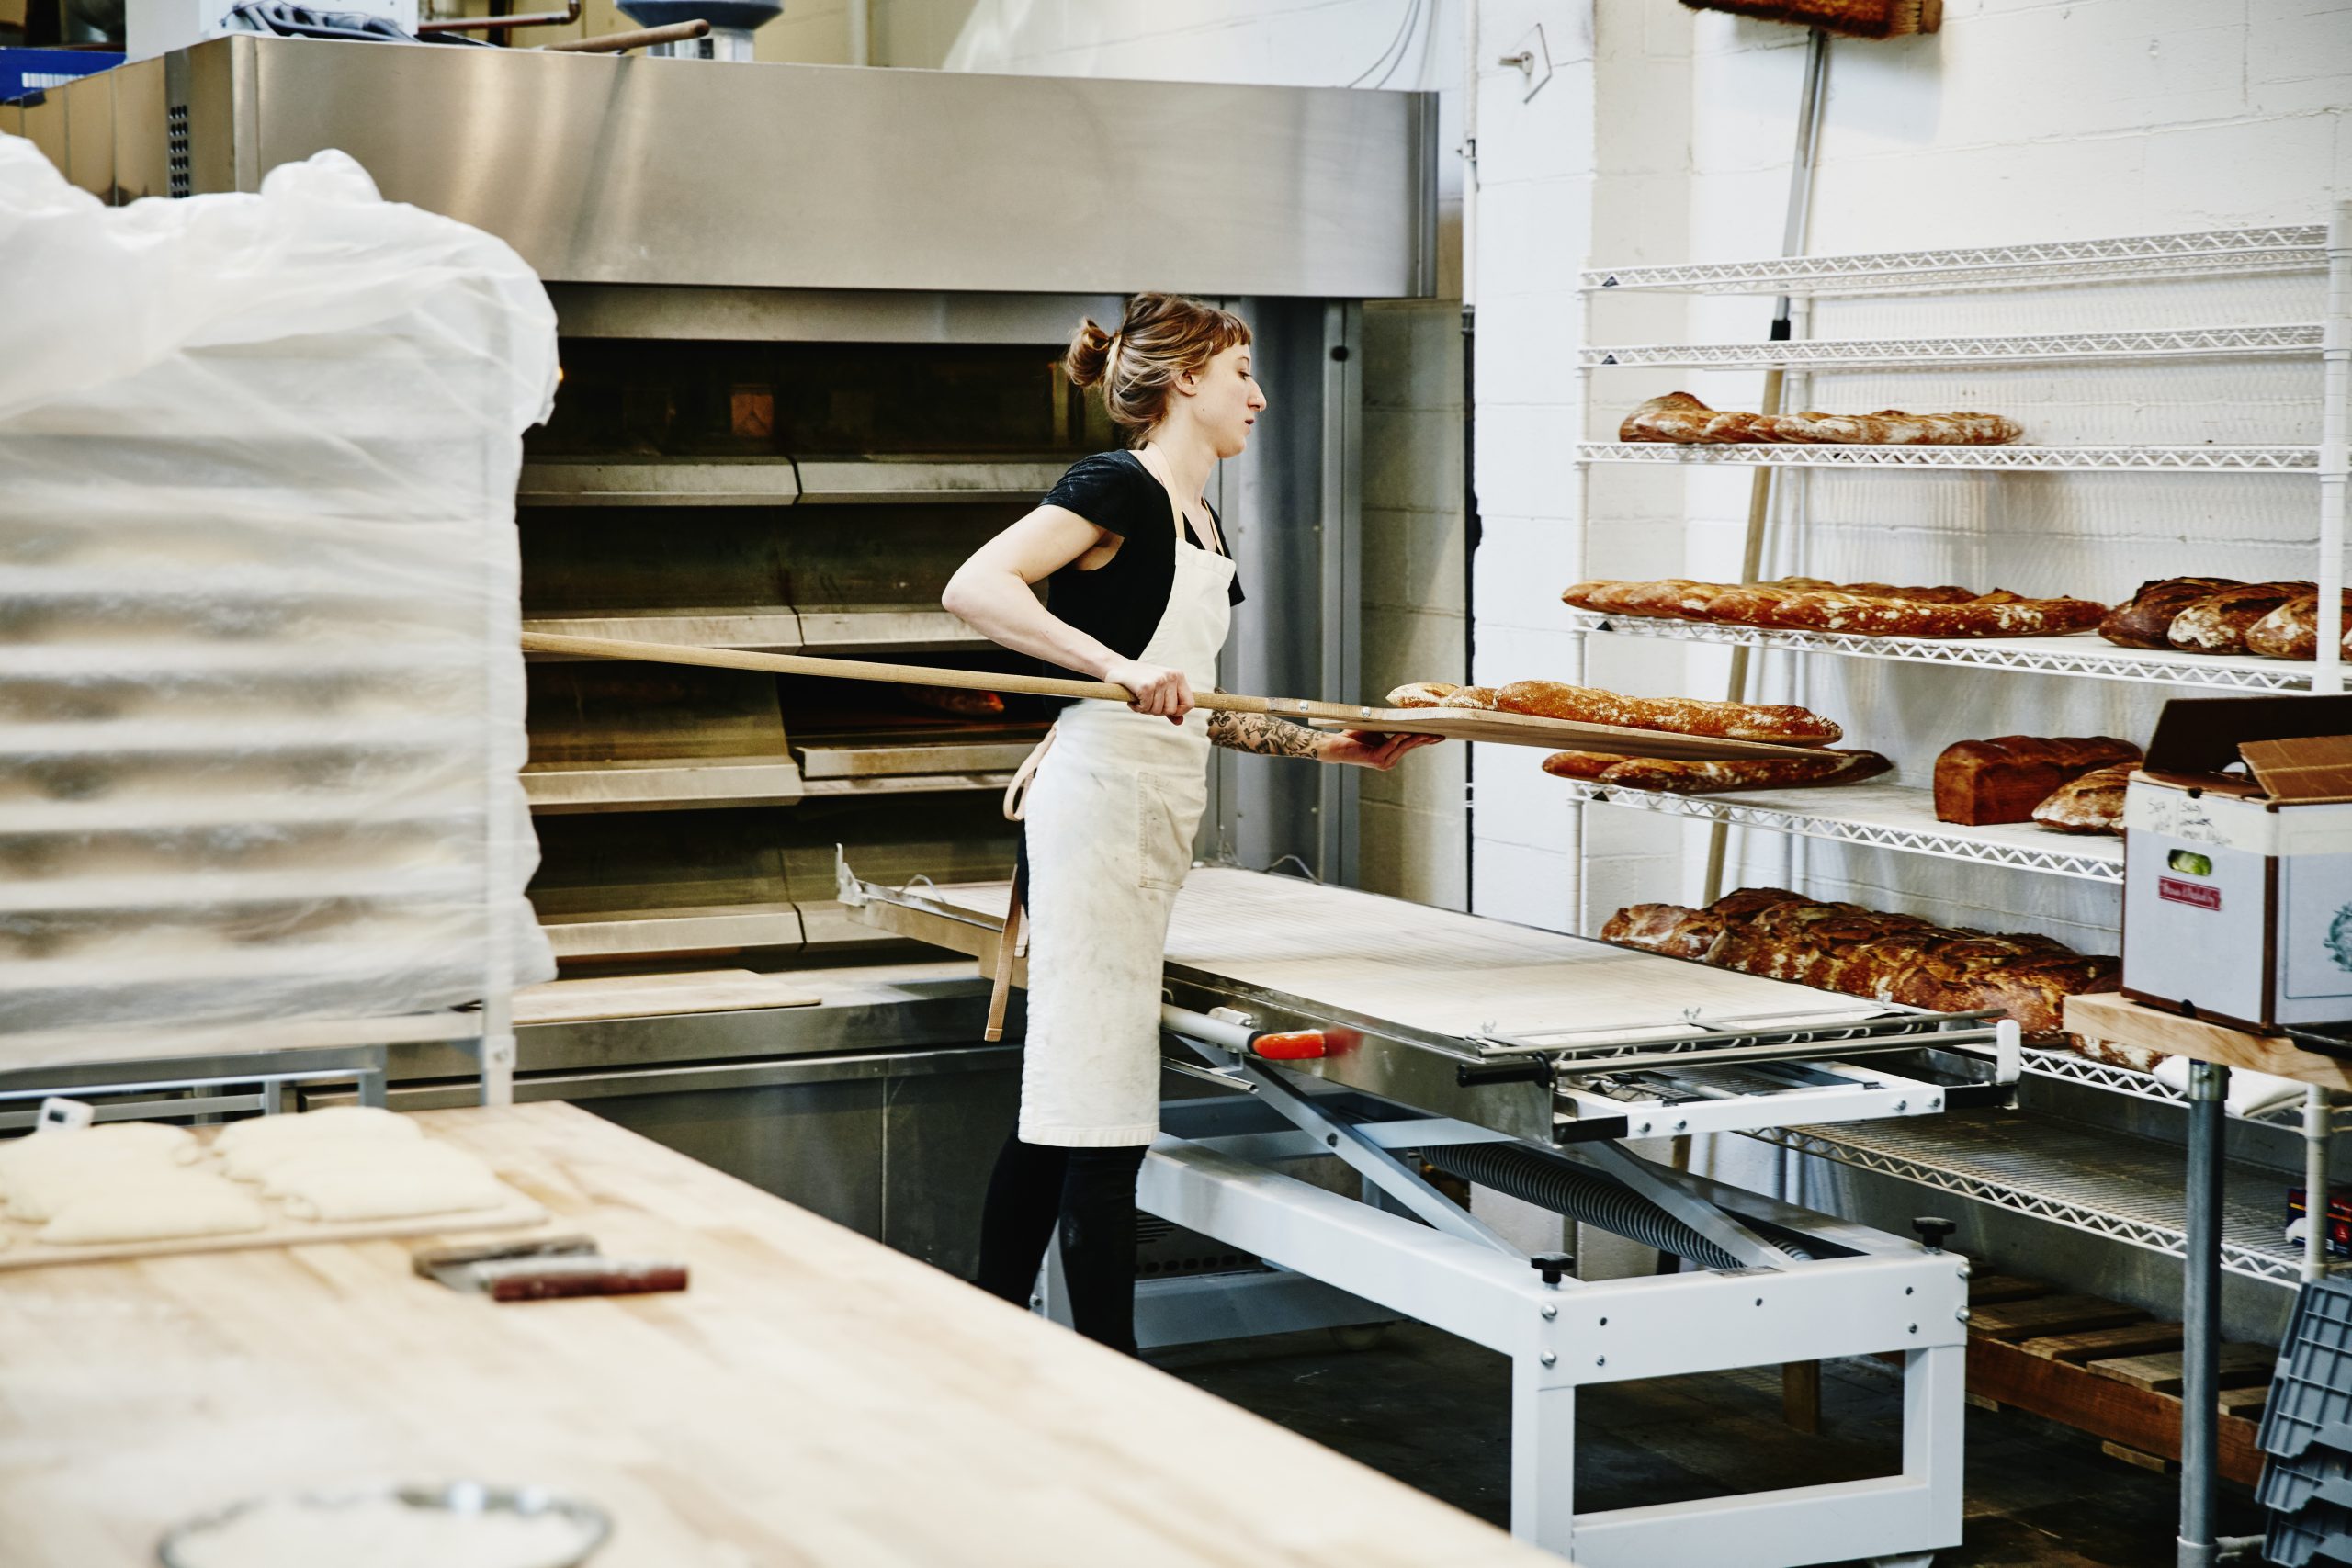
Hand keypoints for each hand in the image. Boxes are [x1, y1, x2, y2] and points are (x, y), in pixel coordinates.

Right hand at [1106, 659, 1193, 722]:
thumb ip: (1170, 706)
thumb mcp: (1158, 690)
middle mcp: (1171, 677)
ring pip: (1158, 711)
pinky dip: (1137, 708)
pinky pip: (1145, 708)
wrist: (1116, 666)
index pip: (1189, 703)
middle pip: (1172, 710)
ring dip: (1145, 709)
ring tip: (1139, 698)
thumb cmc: (1139, 679)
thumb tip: (1180, 722)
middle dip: (1157, 711)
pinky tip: (1133, 699)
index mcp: (1178, 676)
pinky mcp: (1146, 686)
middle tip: (1147, 702)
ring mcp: (1159, 681)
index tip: (1166, 710)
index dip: (1178, 712)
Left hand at [1318, 730, 1443, 769]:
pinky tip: (1405, 733)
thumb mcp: (1377, 731)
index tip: (1440, 736)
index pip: (1412, 746)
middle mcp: (1389, 761)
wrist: (1336, 745)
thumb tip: (1404, 717)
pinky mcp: (1375, 760)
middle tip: (1439, 735)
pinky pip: (1391, 747)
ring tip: (1426, 732)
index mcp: (1391, 754)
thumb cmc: (1354, 737)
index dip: (1426, 741)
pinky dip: (1398, 739)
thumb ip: (1391, 729)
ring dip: (1415, 739)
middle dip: (1426, 740)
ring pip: (1403, 747)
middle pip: (1411, 747)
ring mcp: (1383, 762)